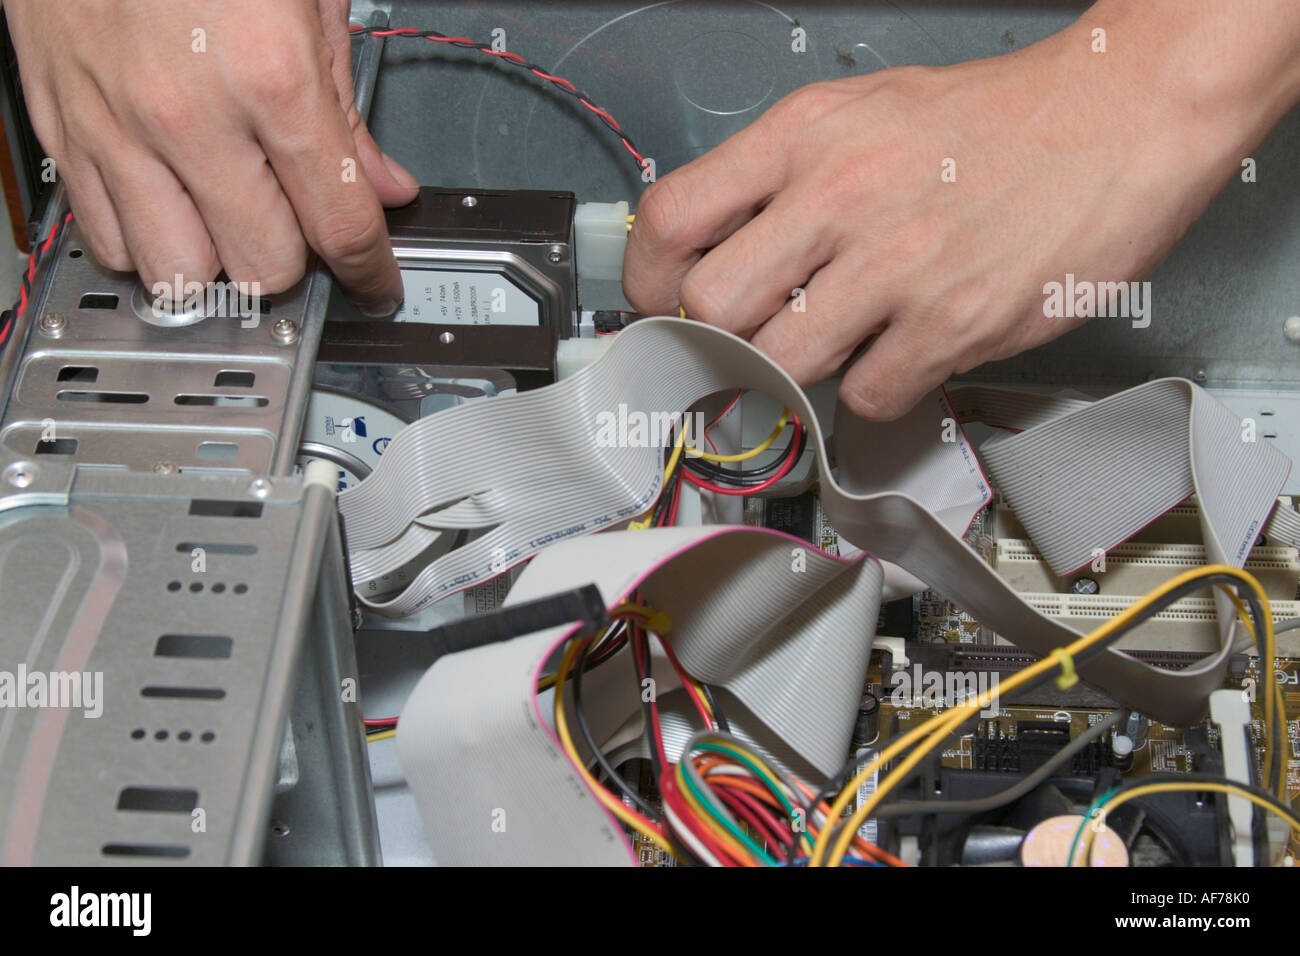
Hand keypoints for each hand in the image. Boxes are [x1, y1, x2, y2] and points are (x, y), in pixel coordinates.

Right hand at [6, 0, 415, 313]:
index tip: (375, 281)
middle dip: (294, 260)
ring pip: (177, 273)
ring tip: (230, 225)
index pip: (339, 225)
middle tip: (299, 228)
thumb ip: (345, 104)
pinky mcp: (62, 126)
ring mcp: (117, 126)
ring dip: (215, 264)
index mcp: (270, 77)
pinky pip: (103, 237)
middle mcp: (190, 115)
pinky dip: (143, 242)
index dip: (370, 270)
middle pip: (261, 268)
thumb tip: (380, 183)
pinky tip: (169, 206)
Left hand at [622, 2, 1299, 418]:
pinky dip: (874, 389)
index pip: (671, 218)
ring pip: (781, 363)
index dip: (648, 278)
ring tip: (836, 342)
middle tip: (744, 342)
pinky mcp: (953, 325)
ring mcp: (896, 266)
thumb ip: (780, 178)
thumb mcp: (861, 112)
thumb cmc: (991, 121)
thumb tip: (717, 254)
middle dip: (718, 340)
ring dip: (796, 370)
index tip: (663, 302)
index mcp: (805, 135)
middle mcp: (839, 196)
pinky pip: (867, 396)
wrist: (1117, 118)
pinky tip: (900, 352)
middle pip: (712, 307)